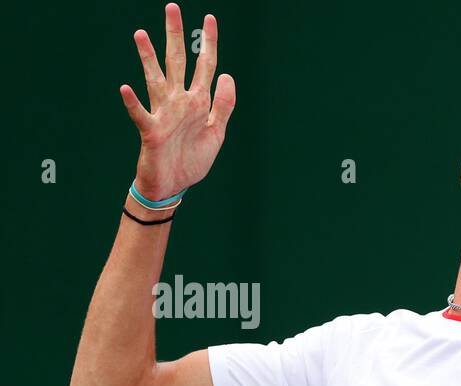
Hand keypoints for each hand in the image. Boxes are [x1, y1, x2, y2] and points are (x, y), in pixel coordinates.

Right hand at [120, 4, 235, 199]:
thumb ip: (223, 105)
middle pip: (178, 62)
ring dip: (148, 58)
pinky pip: (140, 114)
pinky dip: (133, 103)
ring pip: (155, 80)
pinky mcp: (151, 131)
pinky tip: (125, 88)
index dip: (208, 43)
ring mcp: (164, 114)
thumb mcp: (217, 132)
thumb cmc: (192, 158)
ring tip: (140, 34)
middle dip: (176, 36)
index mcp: (198, 101)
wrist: (173, 185)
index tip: (209, 19)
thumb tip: (226, 75)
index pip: (205, 65)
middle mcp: (179, 102)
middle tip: (173, 8)